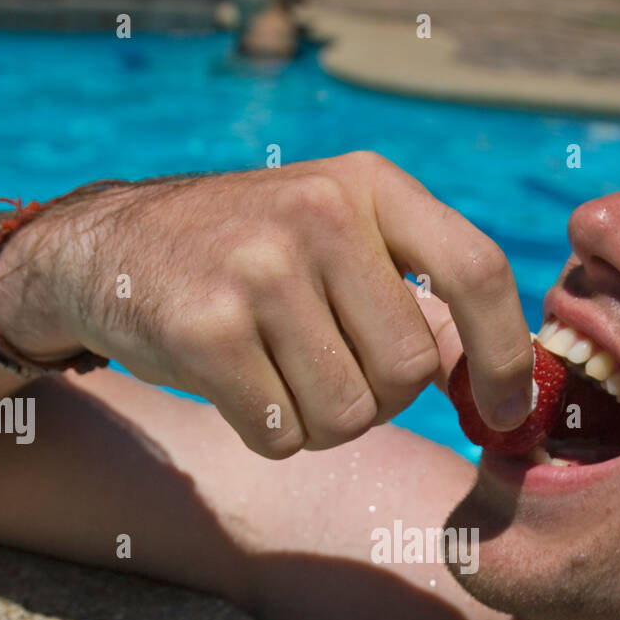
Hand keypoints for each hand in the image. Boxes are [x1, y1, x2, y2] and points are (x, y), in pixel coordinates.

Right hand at [0, 155, 532, 456]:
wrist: (108, 247)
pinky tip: (233, 383)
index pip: (475, 272)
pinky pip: (282, 434)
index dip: (506, 357)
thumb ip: (420, 302)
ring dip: (318, 422)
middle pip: (408, 373)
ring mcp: (260, 265)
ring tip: (273, 371)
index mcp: (370, 186)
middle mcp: (320, 211)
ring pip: (347, 416)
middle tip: (323, 367)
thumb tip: (506, 383)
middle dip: (376, 398)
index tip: (510, 416)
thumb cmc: (247, 260)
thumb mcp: (340, 245)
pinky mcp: (206, 325)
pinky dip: (267, 433)